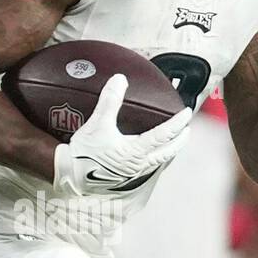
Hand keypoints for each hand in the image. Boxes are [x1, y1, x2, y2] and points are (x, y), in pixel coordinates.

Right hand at [53, 74, 190, 195]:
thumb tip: (119, 80)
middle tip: (187, 130)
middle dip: (179, 141)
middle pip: (167, 152)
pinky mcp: (124, 178)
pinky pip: (146, 168)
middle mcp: (138, 164)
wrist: (70, 176)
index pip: (164, 134)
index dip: (177, 123)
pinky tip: (149, 156)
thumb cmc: (83, 153)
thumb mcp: (97, 123)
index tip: (187, 112)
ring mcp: (132, 173)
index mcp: (135, 150)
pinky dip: (154, 159)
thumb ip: (109, 100)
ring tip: (172, 144)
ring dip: (168, 151)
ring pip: (158, 162)